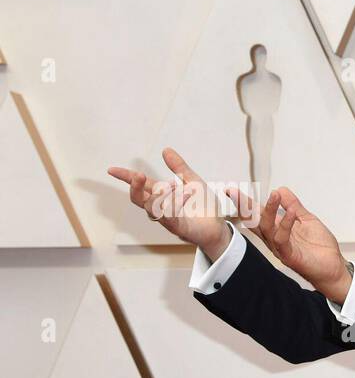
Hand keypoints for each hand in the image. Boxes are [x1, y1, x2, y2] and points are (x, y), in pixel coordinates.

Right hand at [107, 148, 231, 257]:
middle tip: (139, 175)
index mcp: (163, 196)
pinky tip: (186, 194)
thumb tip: (165, 149)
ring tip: (173, 185)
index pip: (140, 185)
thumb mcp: (193, 181)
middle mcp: (161, 208)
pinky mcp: (179, 228)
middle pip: (138, 199)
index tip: (111, 170)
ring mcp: (168, 219)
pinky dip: (176, 203)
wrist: (219, 228)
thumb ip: (179, 168)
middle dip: (135, 187)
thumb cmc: (205, 207)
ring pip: (152, 208)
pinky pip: (170, 217)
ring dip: (160, 194)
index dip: (126, 177)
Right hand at [236, 185, 349, 300]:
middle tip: (235, 192)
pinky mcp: (289, 256)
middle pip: (254, 221)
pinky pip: (282, 240)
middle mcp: (274, 238)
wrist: (333, 267)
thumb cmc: (319, 248)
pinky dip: (285, 225)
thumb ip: (294, 205)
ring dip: (269, 210)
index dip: (244, 203)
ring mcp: (280, 248)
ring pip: (266, 228)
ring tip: (274, 195)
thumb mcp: (307, 220)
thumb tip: (281, 189)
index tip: (231, 190)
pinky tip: (291, 213)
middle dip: (243, 207)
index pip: (257, 214)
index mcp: (277, 229)